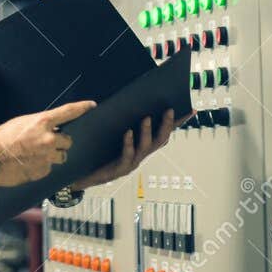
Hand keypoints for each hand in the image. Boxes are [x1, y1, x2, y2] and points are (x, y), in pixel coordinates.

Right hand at [0, 100, 96, 187]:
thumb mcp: (19, 123)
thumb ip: (38, 125)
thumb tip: (49, 129)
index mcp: (42, 122)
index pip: (68, 112)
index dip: (82, 107)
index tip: (91, 105)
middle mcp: (49, 139)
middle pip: (68, 140)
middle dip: (60, 142)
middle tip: (46, 143)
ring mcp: (47, 157)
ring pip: (61, 156)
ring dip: (53, 155)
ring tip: (35, 155)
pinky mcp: (43, 171)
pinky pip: (50, 168)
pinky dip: (42, 166)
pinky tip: (29, 164)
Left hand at [71, 109, 185, 189]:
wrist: (82, 173)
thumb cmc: (97, 152)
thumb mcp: (112, 132)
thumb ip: (122, 118)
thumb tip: (130, 97)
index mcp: (141, 145)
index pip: (163, 131)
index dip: (177, 122)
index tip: (189, 109)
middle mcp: (140, 154)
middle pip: (159, 139)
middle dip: (165, 125)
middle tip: (168, 109)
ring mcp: (131, 162)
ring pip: (144, 147)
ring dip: (146, 131)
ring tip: (145, 117)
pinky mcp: (119, 169)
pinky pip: (127, 155)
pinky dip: (128, 143)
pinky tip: (127, 132)